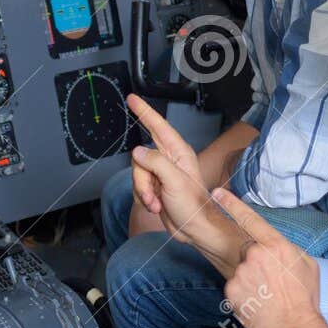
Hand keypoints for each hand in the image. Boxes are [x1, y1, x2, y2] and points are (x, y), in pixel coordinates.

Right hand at [127, 95, 246, 270]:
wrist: (194, 229)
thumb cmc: (194, 206)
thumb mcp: (175, 181)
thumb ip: (155, 162)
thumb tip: (138, 151)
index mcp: (178, 152)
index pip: (158, 126)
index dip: (144, 111)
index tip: (133, 98)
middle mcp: (169, 160)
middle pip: (141, 155)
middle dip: (142, 177)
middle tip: (153, 193)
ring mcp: (161, 173)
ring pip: (137, 173)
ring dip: (143, 191)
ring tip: (157, 202)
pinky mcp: (155, 186)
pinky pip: (138, 186)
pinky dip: (143, 198)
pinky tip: (156, 205)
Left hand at [215, 188, 326, 327]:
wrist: (294, 327)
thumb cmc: (304, 296)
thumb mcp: (307, 264)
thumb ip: (287, 248)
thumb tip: (276, 246)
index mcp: (275, 245)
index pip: (248, 218)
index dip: (231, 203)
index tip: (216, 193)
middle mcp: (254, 255)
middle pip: (248, 251)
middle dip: (256, 263)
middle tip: (272, 282)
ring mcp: (240, 273)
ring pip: (241, 270)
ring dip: (250, 279)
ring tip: (267, 294)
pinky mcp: (230, 290)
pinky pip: (234, 286)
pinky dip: (243, 293)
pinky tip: (258, 302)